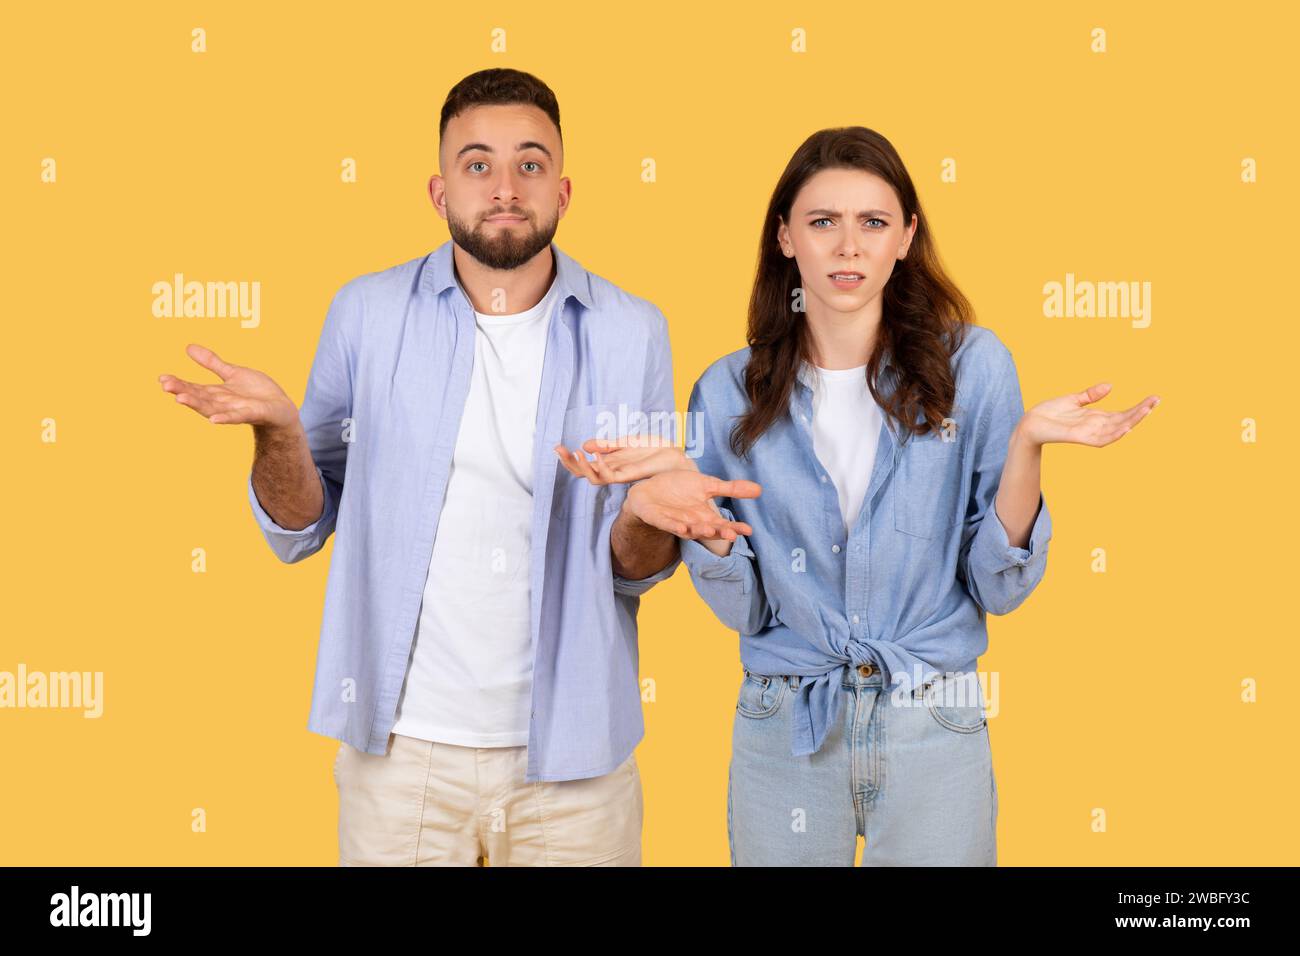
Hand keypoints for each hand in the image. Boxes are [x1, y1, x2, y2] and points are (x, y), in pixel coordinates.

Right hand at [159, 344, 298, 428]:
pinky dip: (225, 418)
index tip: (162, 378)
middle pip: (199, 397)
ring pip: (212, 408)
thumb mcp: (232, 373)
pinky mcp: (252, 414)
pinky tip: (213, 420)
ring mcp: (235, 410)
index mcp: (217, 393)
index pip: (193, 387)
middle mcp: (222, 403)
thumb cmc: (257, 392)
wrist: (281, 407)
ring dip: (196, 404)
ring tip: (180, 400)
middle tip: (166, 385)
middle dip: (182, 392)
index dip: (178, 383)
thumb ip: (212, 363)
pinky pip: (236, 417)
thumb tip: (188, 347)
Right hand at [554, 433, 697, 484]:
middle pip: (583, 472)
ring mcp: (620, 475)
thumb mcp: (628, 442)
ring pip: (593, 478)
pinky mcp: (630, 476)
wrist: (677, 458)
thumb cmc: (656, 451)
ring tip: (575, 452)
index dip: (569, 458)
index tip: (557, 446)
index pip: (584, 464)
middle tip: (557, 448)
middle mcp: (612, 471)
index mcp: (611, 462)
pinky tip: (595, 455)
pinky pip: (609, 476)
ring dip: (581, 466)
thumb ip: (608, 444)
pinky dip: (599, 466)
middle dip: (569, 462)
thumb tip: (584, 445)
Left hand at [623, 469, 760, 540]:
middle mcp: (692, 522)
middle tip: (732, 535)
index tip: (748, 530)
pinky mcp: (658, 518)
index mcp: (705, 515)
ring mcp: (675, 521)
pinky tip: (681, 527)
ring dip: (699, 531)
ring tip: (709, 530)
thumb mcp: (708, 485)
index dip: (734, 528)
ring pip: (689, 529)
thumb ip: (731, 489)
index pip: (722, 524)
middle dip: (719, 533)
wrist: (650, 489)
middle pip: (708, 530)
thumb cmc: (679, 489)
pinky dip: (673, 526)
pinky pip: (666, 524)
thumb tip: (759, 489)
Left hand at [1017, 383, 1159, 447]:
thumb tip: (1110, 385)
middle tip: (1156, 401)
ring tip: (1147, 410)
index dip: (1139, 407)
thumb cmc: (1049, 413)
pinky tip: (1126, 427)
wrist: (1030, 422)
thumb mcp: (1073, 399)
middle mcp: (1095, 426)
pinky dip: (1114, 434)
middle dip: (1141, 412)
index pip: (1123, 413)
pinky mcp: (1078, 437)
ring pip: (1116, 430)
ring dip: (1132, 421)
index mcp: (1096, 418)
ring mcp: (1088, 433)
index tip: (1154, 398)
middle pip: (1124, 420)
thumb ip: (1091, 394)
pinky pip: (1100, 439)